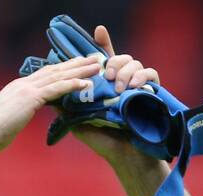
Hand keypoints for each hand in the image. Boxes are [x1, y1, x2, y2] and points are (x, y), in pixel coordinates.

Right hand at [0, 55, 100, 154]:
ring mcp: (27, 89)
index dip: (62, 68)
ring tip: (97, 66)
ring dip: (80, 70)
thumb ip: (17, 114)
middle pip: (55, 69)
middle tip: (94, 58)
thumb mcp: (9, 120)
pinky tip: (85, 83)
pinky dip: (72, 84)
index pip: (45, 74)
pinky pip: (56, 89)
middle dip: (76, 63)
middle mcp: (24, 83)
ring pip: (59, 76)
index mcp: (19, 87)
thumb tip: (17, 120)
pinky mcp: (31, 98)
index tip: (77, 64)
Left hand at [69, 24, 162, 169]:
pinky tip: (133, 87)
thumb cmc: (103, 141)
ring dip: (126, 72)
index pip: (104, 59)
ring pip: (135, 63)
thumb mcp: (80, 123)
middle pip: (120, 57)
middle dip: (113, 62)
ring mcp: (138, 87)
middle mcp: (123, 82)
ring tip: (120, 87)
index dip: (103, 44)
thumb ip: (68, 109)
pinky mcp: (152, 93)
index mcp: (107, 86)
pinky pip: (151, 74)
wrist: (124, 156)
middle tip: (107, 75)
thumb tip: (50, 97)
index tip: (98, 31)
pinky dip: (142, 77)